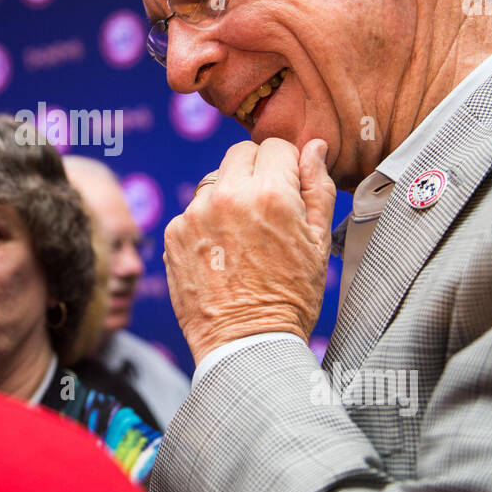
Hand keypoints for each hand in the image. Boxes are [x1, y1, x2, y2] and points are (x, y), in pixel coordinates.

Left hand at [163, 138, 335, 366]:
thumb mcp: (318, 242)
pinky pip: (193, 210)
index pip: (276, 146)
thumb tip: (314, 147)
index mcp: (270, 193)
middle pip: (240, 154)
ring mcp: (194, 214)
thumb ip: (318, 187)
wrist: (246, 345)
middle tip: (267, 209)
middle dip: (257, 171)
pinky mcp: (172, 233)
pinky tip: (221, 253)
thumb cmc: (291, 297)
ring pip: (215, 181)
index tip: (290, 190)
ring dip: (229, 197)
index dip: (287, 166)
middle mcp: (227, 195)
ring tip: (243, 238)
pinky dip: (206, 223)